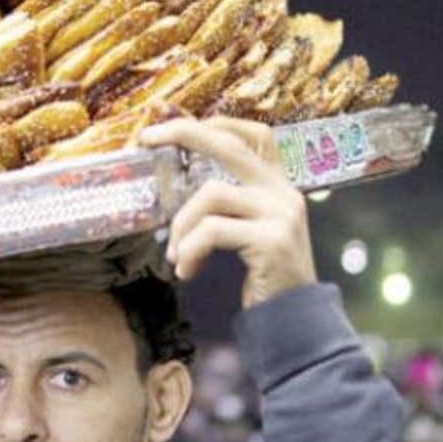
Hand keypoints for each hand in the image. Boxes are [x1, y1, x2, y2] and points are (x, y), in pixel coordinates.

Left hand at [139, 117, 315, 308]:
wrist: (295, 320)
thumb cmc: (266, 275)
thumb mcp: (253, 230)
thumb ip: (231, 205)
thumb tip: (178, 184)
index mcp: (279, 185)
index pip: (256, 134)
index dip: (219, 122)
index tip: (175, 125)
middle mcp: (283, 192)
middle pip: (229, 145)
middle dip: (184, 132)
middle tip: (147, 139)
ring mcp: (280, 213)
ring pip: (210, 195)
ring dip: (181, 226)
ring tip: (176, 255)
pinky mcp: (272, 240)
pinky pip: (212, 232)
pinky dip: (190, 250)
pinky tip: (187, 271)